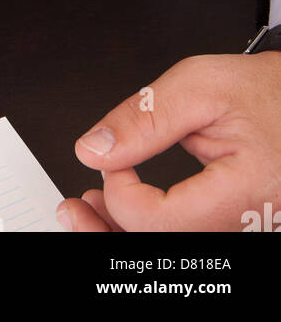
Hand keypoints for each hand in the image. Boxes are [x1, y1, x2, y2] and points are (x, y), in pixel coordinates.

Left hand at [56, 52, 280, 231]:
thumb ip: (145, 118)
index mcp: (247, 188)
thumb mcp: (200, 86)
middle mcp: (248, 222)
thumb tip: (96, 148)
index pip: (166, 221)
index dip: (122, 194)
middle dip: (108, 229)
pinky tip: (123, 211)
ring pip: (173, 248)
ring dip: (123, 232)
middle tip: (73, 208)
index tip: (112, 161)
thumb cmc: (263, 92)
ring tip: (89, 208)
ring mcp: (242, 229)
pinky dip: (148, 228)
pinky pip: (185, 239)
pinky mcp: (232, 226)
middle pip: (165, 247)